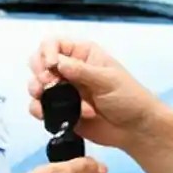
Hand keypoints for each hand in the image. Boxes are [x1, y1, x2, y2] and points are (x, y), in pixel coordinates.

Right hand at [28, 37, 161, 150]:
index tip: (51, 66)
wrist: (135, 128)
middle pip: (40, 62)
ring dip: (38, 91)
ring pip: (37, 84)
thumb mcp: (108, 80)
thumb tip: (57, 63)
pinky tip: (53, 115)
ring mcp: (65, 90)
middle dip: (39, 72)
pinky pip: (40, 107)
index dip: (47, 52)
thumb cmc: (130, 98)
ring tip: (47, 98)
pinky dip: (40, 110)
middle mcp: (71, 70)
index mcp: (83, 54)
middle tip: (48, 84)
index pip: (54, 44)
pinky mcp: (62, 110)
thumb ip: (82, 71)